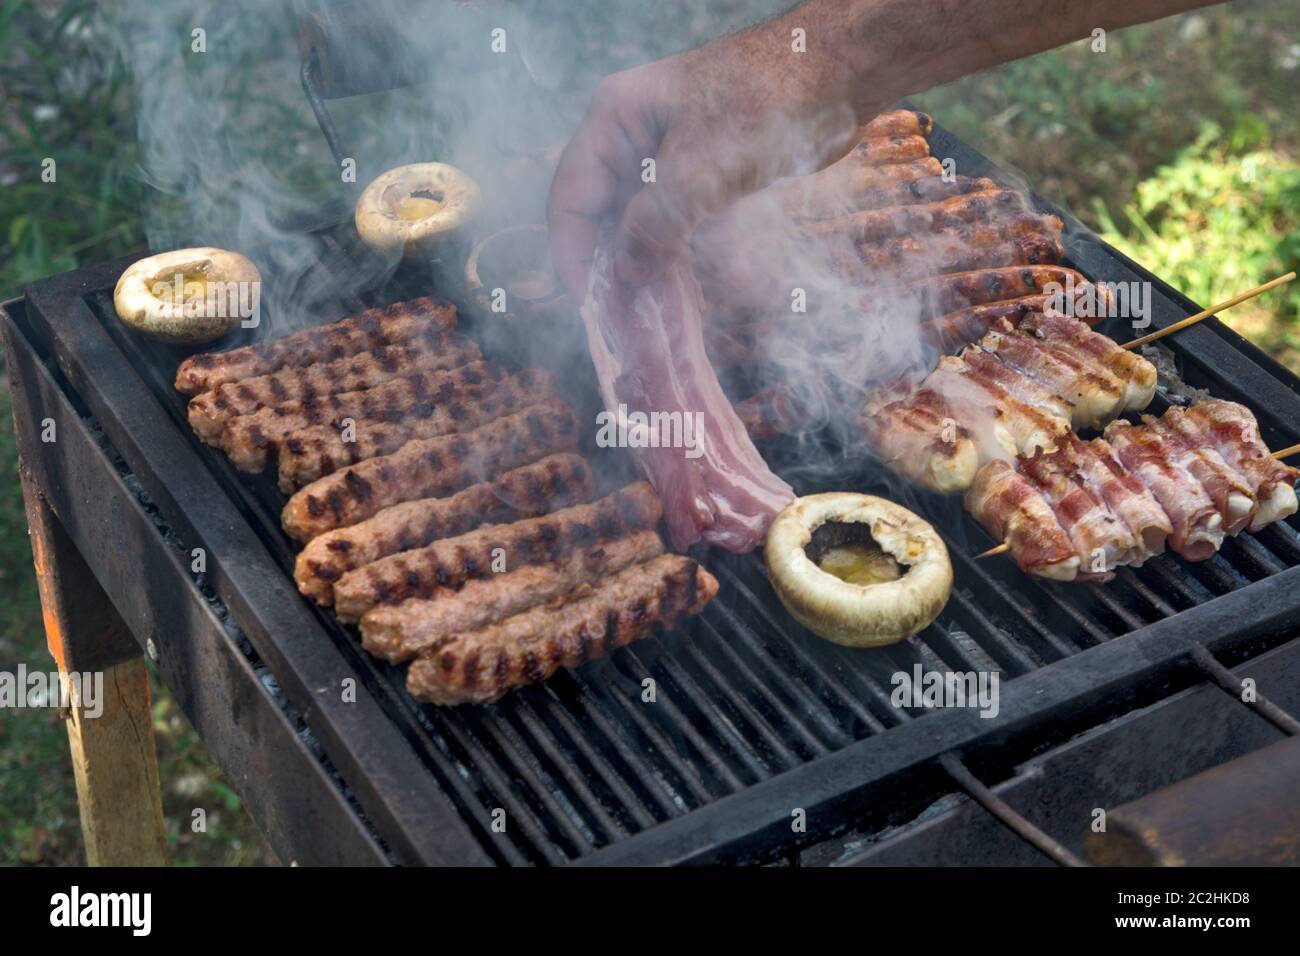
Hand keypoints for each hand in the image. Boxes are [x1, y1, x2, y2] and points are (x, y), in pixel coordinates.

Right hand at [547, 21, 874, 300]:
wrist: (838, 72)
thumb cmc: (763, 103)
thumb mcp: (699, 169)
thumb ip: (654, 225)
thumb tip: (624, 274)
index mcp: (616, 121)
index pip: (571, 197)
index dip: (574, 255)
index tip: (588, 304)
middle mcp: (635, 139)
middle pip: (609, 217)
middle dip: (620, 271)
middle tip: (628, 325)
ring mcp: (672, 156)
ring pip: (649, 226)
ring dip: (657, 272)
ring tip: (662, 322)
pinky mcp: (708, 173)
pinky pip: (687, 224)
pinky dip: (692, 257)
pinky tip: (702, 298)